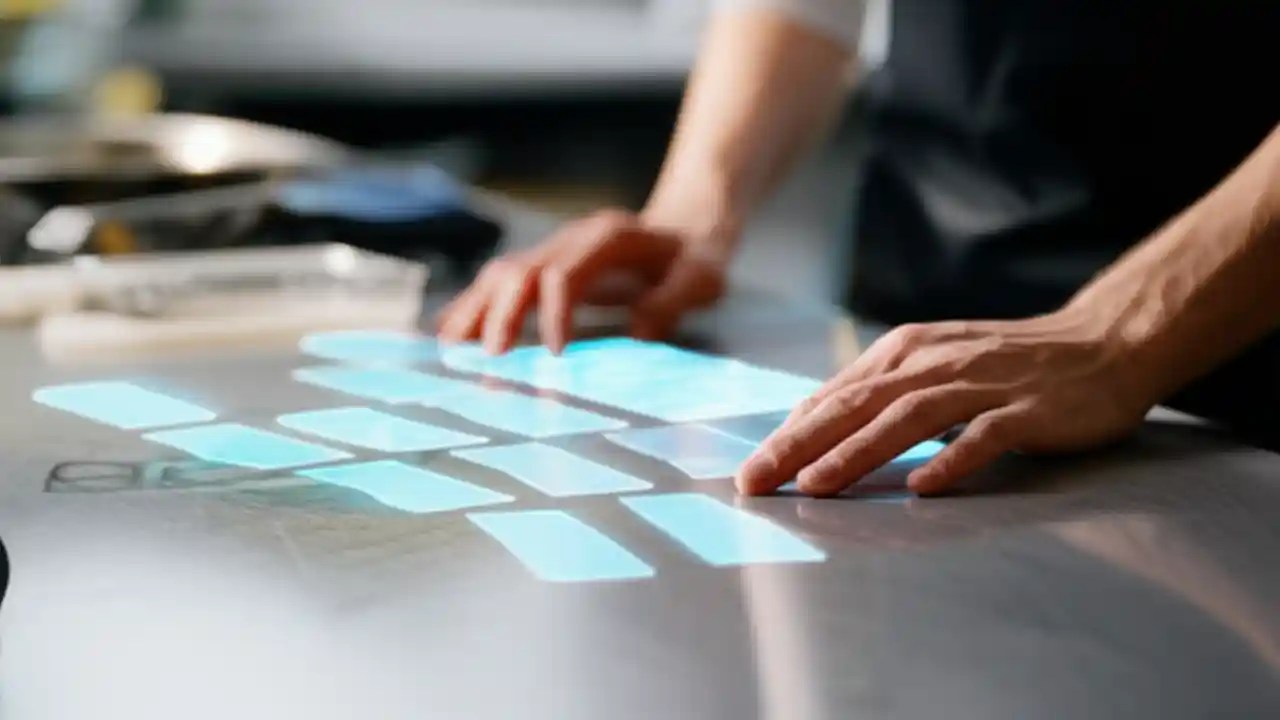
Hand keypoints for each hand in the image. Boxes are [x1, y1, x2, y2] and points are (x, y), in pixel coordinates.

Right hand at [435, 209, 727, 353]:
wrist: (688, 224)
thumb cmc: (695, 256)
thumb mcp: (702, 276)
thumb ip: (675, 298)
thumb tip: (640, 328)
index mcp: (607, 238)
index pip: (565, 274)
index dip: (554, 313)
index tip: (557, 357)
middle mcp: (571, 240)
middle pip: (520, 271)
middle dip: (500, 315)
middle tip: (488, 360)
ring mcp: (554, 249)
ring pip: (501, 275)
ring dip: (474, 311)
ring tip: (449, 349)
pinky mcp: (545, 265)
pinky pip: (501, 282)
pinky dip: (474, 307)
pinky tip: (450, 334)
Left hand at [736, 311, 1160, 496]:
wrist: (1102, 342)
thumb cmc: (1006, 361)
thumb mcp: (933, 363)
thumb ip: (879, 390)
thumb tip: (811, 424)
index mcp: (905, 351)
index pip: (835, 396)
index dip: (788, 434)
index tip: (749, 471)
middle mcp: (936, 362)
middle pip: (856, 405)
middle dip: (800, 444)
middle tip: (757, 481)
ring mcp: (983, 384)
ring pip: (908, 417)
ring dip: (858, 452)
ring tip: (816, 485)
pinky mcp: (1028, 409)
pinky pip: (985, 436)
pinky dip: (951, 460)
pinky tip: (921, 487)